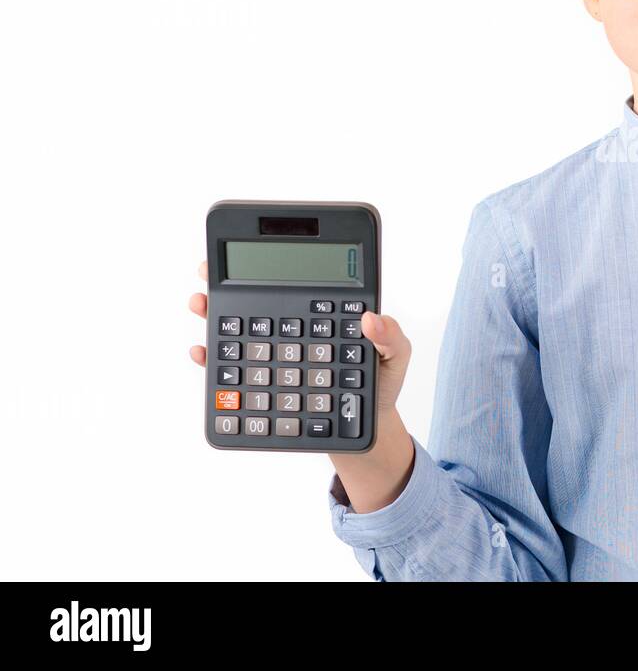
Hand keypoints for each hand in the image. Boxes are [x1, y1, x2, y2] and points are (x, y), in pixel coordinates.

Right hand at [189, 260, 410, 417]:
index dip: (271, 267)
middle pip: (255, 304)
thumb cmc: (379, 383)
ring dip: (212, 315)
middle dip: (226, 285)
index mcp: (322, 315)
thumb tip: (370, 318)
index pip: (295, 285)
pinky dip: (213, 362)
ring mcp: (274, 357)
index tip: (248, 249)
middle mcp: (292, 331)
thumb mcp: (396, 356)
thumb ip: (390, 336)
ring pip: (237, 331)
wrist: (364, 427)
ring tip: (200, 304)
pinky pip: (232, 372)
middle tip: (206, 275)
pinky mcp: (262, 385)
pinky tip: (203, 353)